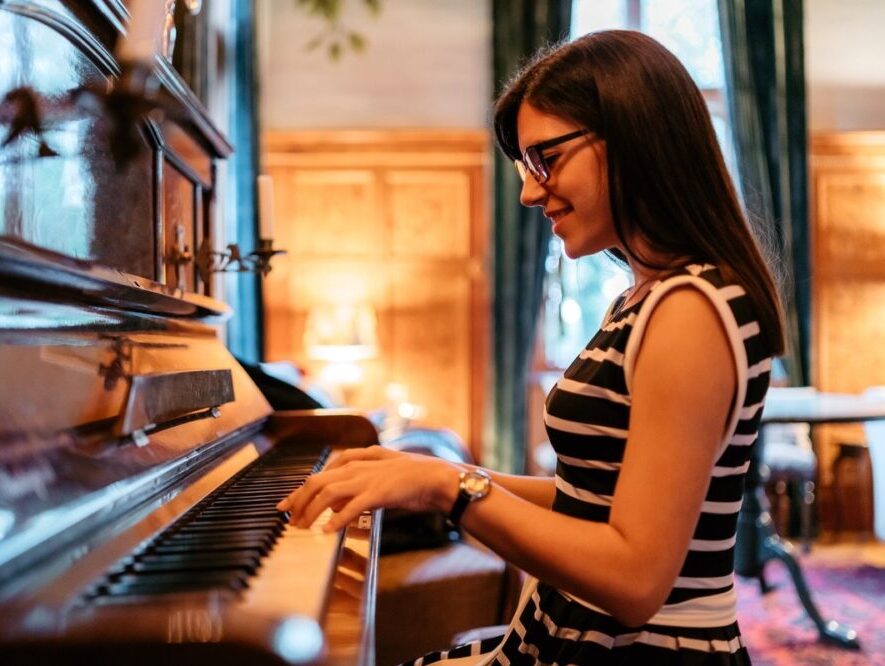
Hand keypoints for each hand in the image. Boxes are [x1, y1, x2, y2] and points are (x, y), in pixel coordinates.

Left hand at [276, 445, 460, 532]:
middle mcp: (360, 466)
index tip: (288, 503)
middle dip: (298, 499)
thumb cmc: (414, 479)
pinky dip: (337, 519)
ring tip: (303, 527)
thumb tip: (337, 502)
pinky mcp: (379, 492)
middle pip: (318, 480)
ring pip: (329, 491)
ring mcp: (369, 478)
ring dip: (311, 510)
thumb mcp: (382, 476)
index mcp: (361, 459)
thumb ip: (359, 484)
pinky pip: (352, 506)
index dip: (301, 488)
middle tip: (288, 518)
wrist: (439, 478)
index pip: (322, 472)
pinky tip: (328, 531)